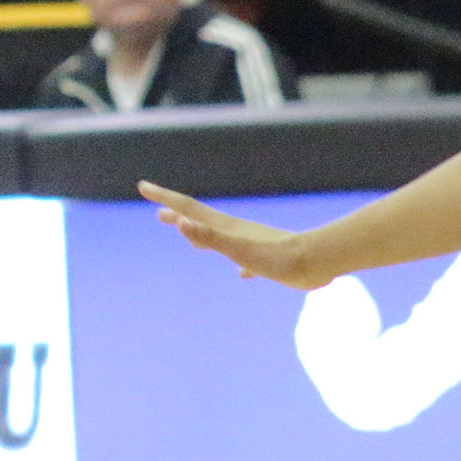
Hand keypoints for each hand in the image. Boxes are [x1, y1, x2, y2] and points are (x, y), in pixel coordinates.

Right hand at [138, 180, 334, 289]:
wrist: (317, 262)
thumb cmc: (278, 258)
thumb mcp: (238, 250)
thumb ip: (210, 236)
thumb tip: (181, 222)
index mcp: (224, 227)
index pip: (187, 209)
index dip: (164, 198)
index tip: (143, 186)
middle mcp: (234, 232)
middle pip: (199, 218)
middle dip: (176, 213)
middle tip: (157, 210)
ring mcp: (250, 244)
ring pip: (218, 236)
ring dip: (199, 233)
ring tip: (188, 233)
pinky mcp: (266, 260)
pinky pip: (243, 259)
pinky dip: (236, 263)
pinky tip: (243, 274)